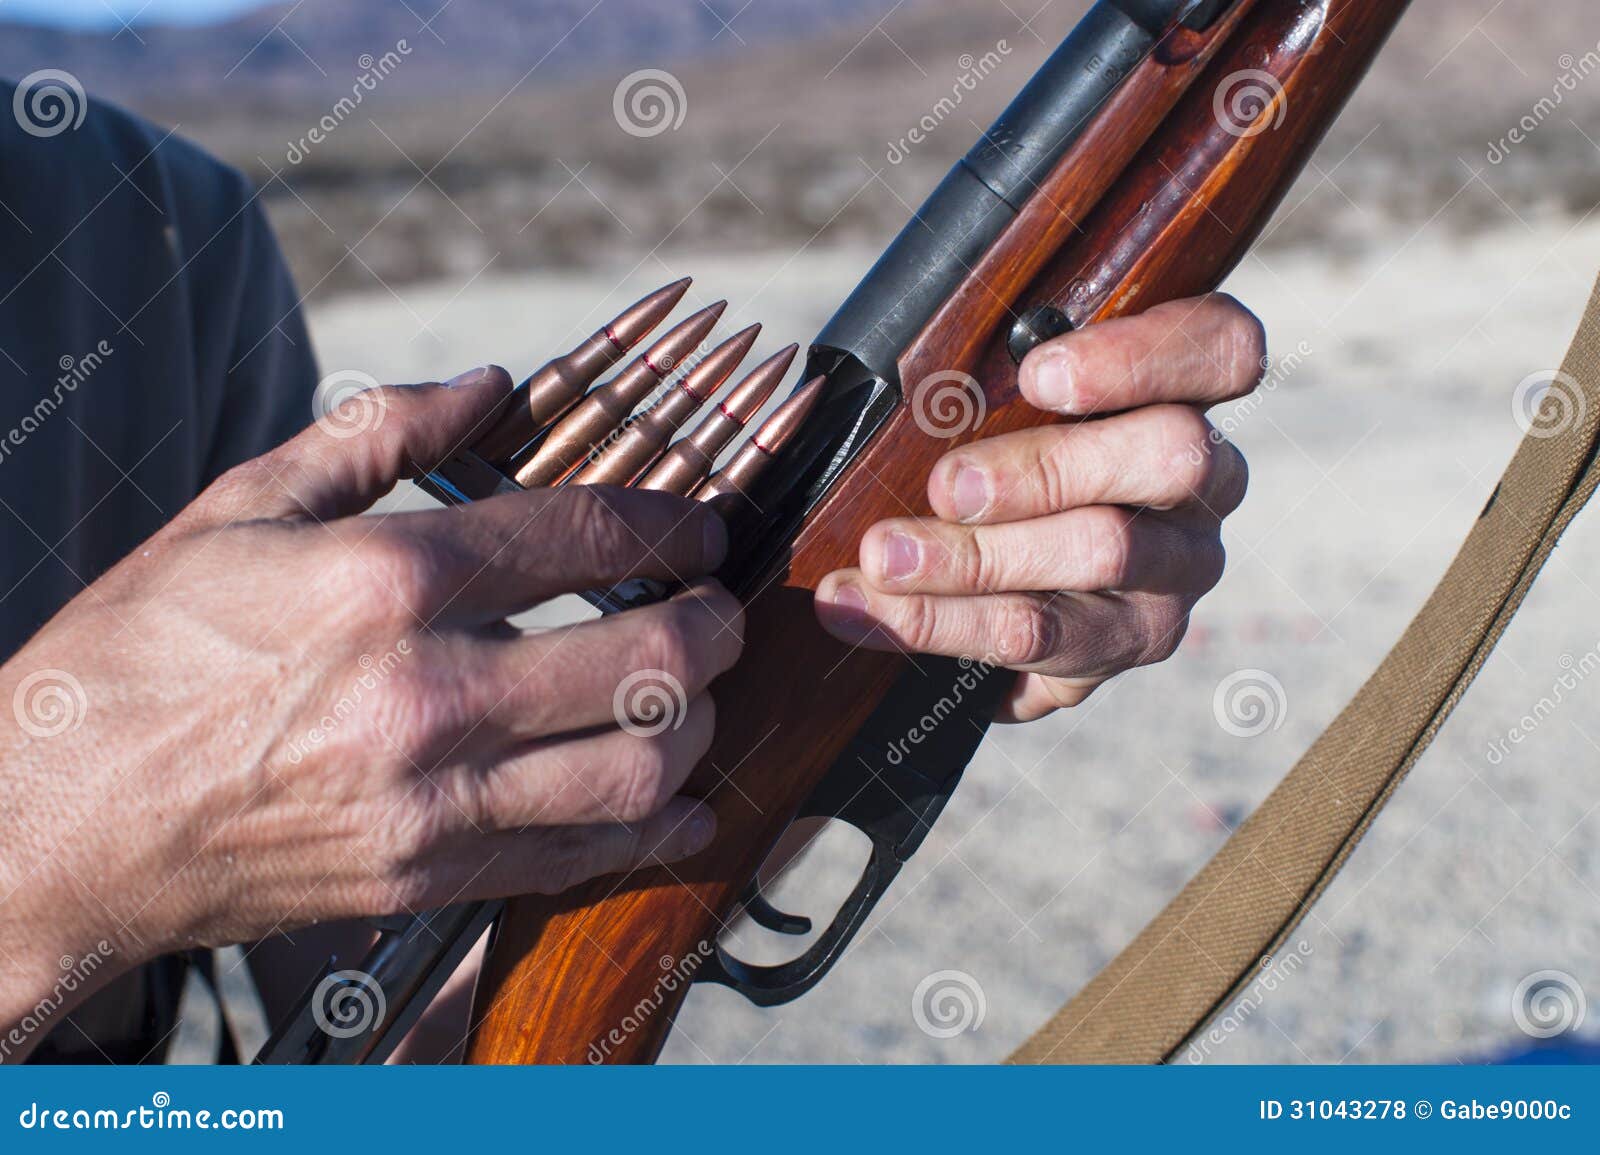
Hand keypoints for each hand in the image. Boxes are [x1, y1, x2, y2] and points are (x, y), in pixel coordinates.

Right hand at [0, 366, 740, 1042]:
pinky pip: (580, 857)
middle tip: (720, 608)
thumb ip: (381, 434)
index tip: (704, 530)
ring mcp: (433, 799)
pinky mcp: (427, 877)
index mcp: (387, 580)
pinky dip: (653, 828)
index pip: (589, 535)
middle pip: (647, 657)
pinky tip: (679, 801)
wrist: (56, 823)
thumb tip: (492, 388)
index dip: (678, 525)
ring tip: (698, 691)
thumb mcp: (242, 507)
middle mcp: (427, 693)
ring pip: (639, 767)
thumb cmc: (138, 653)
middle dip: (717, 625)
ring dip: (698, 723)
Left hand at [814, 294, 1261, 721]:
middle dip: (1046, 468)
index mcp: (1184, 394)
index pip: (1222, 350)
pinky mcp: (1131, 643)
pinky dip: (944, 621)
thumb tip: (899, 390)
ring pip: (1106, 550)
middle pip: (1172, 455)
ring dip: (976, 556)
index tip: (1037, 373)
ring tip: (885, 557)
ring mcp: (1179, 570)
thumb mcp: (992, 411)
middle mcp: (1203, 483)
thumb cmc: (991, 464)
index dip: (1143, 355)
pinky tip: (871, 612)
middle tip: (946, 486)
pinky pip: (1045, 635)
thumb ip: (981, 388)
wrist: (988, 594)